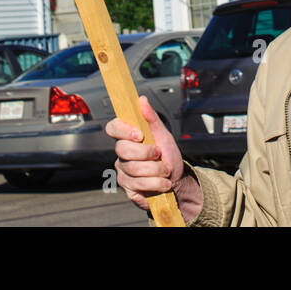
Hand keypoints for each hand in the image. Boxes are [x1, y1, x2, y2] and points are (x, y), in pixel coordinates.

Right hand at [105, 95, 201, 218]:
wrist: (177, 179)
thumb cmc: (168, 155)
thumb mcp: (163, 134)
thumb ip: (152, 118)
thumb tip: (142, 100)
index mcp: (128, 138)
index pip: (113, 128)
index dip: (123, 130)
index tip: (140, 135)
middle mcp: (122, 155)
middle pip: (122, 150)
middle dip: (146, 153)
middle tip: (160, 155)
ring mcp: (123, 172)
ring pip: (132, 170)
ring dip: (155, 171)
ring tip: (166, 172)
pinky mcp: (128, 189)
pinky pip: (136, 187)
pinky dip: (154, 185)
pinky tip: (162, 184)